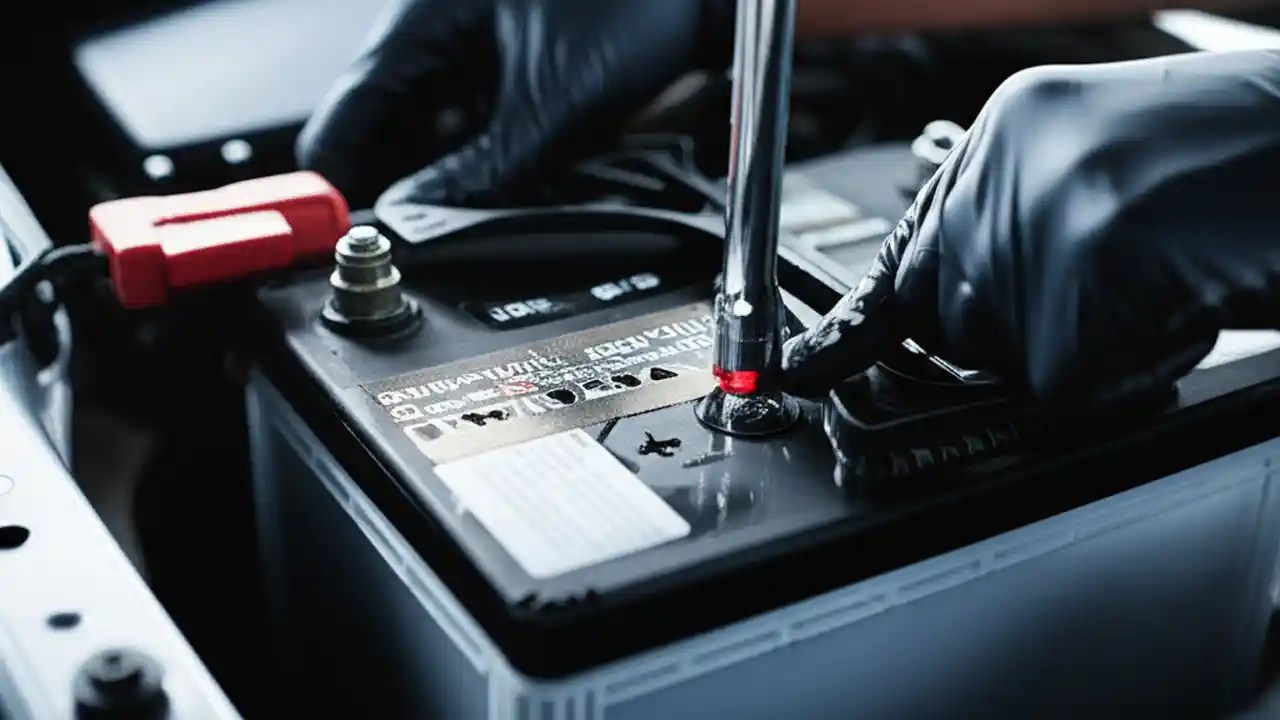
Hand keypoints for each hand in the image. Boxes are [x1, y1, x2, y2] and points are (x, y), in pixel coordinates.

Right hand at [296, 0, 732, 207]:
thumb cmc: (631, 4)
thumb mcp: (554, 104)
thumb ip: (486, 171)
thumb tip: (425, 220)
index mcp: (420, 28)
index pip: (342, 123)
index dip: (338, 189)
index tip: (348, 240)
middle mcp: (433, 38)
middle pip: (380, 136)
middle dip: (399, 192)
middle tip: (419, 243)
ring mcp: (467, 54)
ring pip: (428, 139)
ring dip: (444, 183)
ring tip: (473, 216)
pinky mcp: (502, 73)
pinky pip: (471, 130)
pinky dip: (481, 165)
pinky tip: (509, 188)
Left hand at [781, 50, 1279, 410]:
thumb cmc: (1243, 164)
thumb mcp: (1107, 172)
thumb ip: (1018, 227)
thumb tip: (960, 306)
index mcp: (1007, 133)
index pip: (901, 252)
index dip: (853, 322)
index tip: (805, 365)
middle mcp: (1004, 172)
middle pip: (952, 322)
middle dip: (1020, 335)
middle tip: (1114, 291)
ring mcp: (1032, 230)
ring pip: (1010, 362)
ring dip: (1085, 349)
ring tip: (1165, 281)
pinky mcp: (1072, 292)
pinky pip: (1071, 392)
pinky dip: (1134, 372)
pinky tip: (1180, 306)